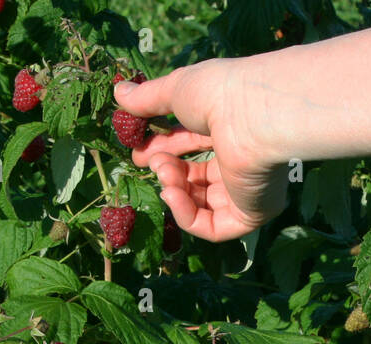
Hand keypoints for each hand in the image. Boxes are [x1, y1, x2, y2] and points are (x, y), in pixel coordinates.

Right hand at [115, 61, 289, 241]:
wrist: (249, 112)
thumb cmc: (217, 94)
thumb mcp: (174, 90)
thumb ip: (148, 98)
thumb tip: (119, 93)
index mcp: (229, 129)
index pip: (194, 146)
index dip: (164, 150)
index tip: (137, 154)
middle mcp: (241, 160)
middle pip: (196, 178)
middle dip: (167, 171)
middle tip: (150, 164)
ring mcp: (247, 190)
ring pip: (202, 204)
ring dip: (173, 190)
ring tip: (164, 173)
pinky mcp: (251, 214)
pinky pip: (213, 227)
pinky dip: (186, 215)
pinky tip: (172, 195)